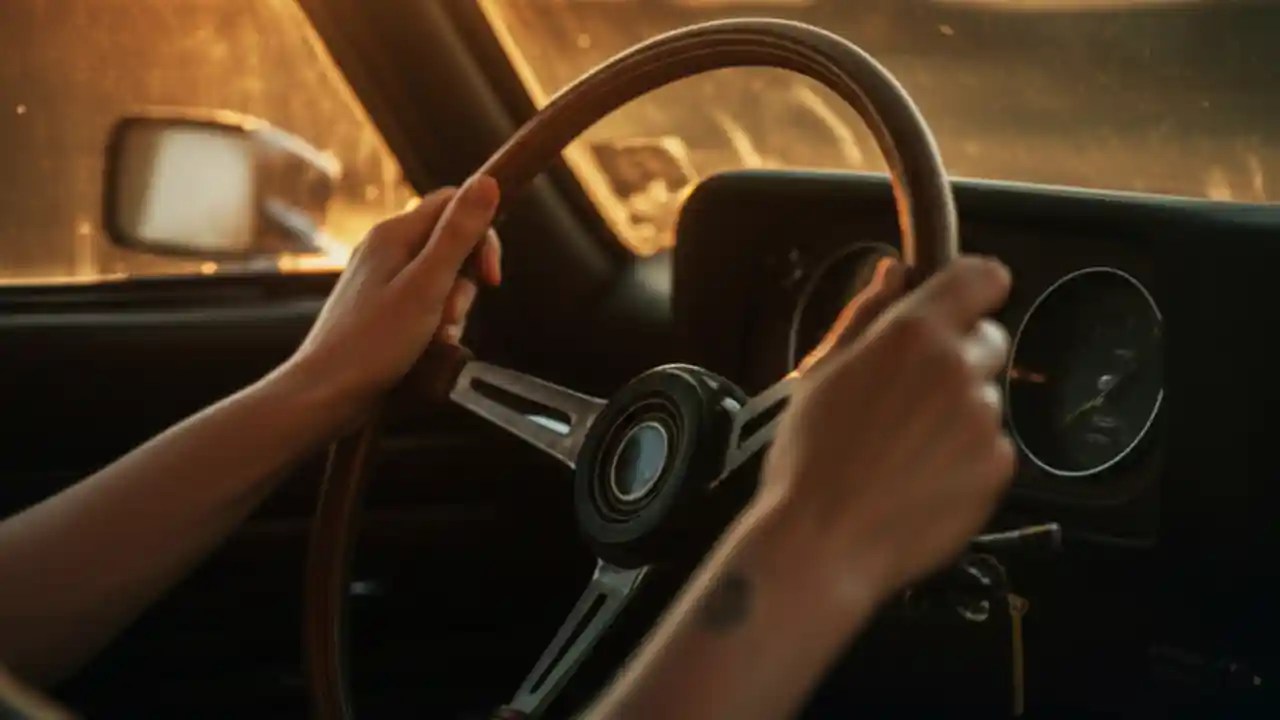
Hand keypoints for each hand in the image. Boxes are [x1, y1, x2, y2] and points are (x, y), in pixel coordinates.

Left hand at [283, 174, 502, 423]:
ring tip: (438, 338)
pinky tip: (429, 347)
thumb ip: (459, 234)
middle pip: (451, 244)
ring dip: (452, 308)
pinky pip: (424, 301)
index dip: (482, 236)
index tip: (491, 277)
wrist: (326, 392)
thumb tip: (488, 182)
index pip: (454, 204)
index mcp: (395, 234)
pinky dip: (435, 323)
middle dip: (465, 283)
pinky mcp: (381, 305)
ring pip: (442, 277)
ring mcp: (381, 277)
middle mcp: (386, 247)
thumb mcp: (428, 286)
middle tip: (452, 316)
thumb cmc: (374, 343)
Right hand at [758, 255, 1014, 608]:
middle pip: (989, 340)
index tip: (963, 300)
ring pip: (986, 397)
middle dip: (960, 356)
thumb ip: (865, 313)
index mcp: (913, 335)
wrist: (822, 542)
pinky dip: (966, 457)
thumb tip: (893, 271)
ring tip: (905, 448)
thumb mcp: (820, 371)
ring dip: (959, 411)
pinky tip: (920, 476)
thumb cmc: (809, 458)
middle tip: (912, 393)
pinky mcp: (996, 467)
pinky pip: (991, 446)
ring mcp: (983, 420)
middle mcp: (958, 369)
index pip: (981, 277)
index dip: (974, 286)